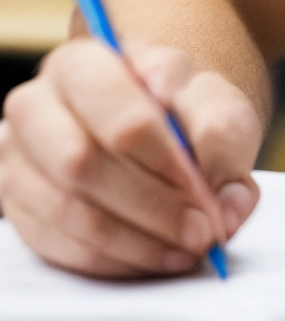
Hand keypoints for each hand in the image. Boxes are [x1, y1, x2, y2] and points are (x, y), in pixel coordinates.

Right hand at [0, 38, 261, 277]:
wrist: (153, 125)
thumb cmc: (182, 112)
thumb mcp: (217, 107)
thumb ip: (225, 140)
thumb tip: (227, 202)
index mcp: (84, 62)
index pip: (121, 116)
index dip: (166, 162)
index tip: (206, 194)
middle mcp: (37, 105)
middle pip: (81, 163)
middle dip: (149, 205)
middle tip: (200, 231)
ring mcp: (20, 158)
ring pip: (66, 210)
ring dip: (133, 240)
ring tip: (185, 248)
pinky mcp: (17, 205)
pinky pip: (56, 244)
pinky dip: (111, 259)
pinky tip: (153, 256)